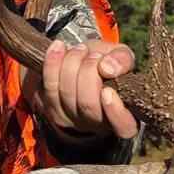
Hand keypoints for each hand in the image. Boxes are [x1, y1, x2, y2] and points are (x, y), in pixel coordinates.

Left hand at [23, 40, 138, 140]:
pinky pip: (49, 86)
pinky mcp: (52, 110)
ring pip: (67, 95)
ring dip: (72, 64)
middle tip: (94, 56)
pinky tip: (59, 47)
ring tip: (80, 50)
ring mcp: (73, 120)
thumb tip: (108, 67)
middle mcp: (98, 124)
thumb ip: (123, 59)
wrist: (82, 63)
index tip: (107, 91)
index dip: (116, 113)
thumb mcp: (122, 57)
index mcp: (124, 116)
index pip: (124, 127)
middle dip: (88, 72)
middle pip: (88, 105)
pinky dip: (52, 63)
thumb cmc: (108, 64)